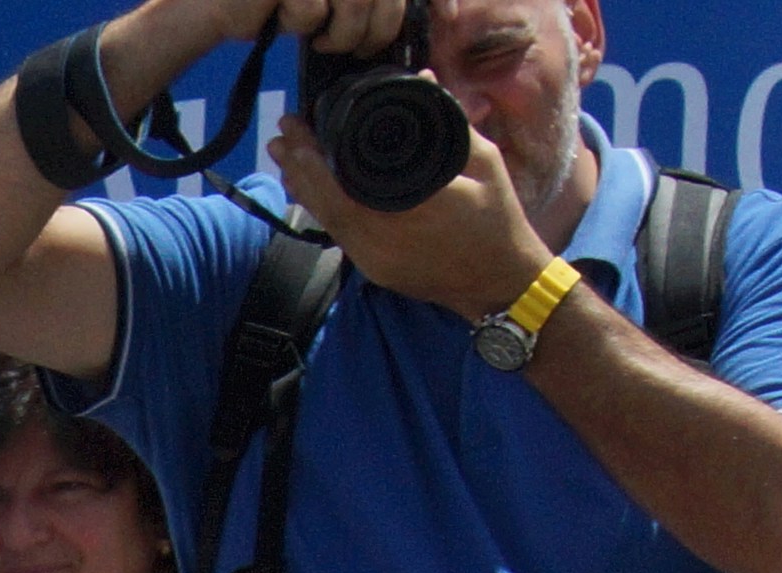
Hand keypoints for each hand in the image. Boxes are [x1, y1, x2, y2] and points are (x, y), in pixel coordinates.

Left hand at [274, 68, 553, 317]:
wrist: (499, 282)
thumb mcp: (485, 163)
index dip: (315, 158)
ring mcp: (373, 260)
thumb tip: (423, 80)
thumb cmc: (497, 220)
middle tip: (281, 135)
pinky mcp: (373, 269)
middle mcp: (382, 238)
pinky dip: (322, 207)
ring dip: (304, 186)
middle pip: (325, 201)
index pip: (344, 183)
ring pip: (327, 220)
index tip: (300, 128)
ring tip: (285, 156)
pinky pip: (338, 234)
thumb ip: (452, 121)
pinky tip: (310, 188)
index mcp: (408, 209)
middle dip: (299, 166)